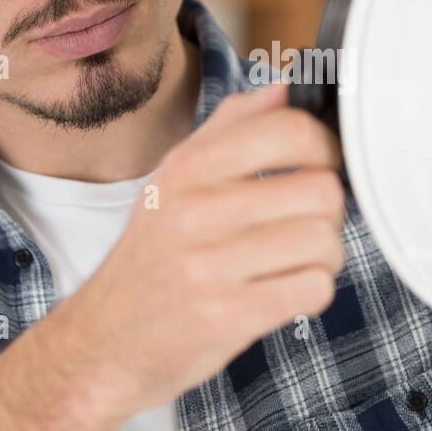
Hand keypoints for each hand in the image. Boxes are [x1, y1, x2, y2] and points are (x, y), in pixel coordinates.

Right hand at [71, 81, 346, 423]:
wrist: (102, 343)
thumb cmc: (151, 259)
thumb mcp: (173, 181)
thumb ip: (230, 128)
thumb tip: (283, 87)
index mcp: (188, 168)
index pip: (289, 130)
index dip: (325, 147)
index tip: (320, 164)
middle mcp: (196, 211)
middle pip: (320, 189)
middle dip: (329, 210)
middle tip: (306, 223)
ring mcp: (210, 267)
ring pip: (323, 241)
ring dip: (325, 255)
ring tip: (295, 261)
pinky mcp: (226, 317)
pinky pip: (313, 288)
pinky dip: (312, 290)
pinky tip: (286, 290)